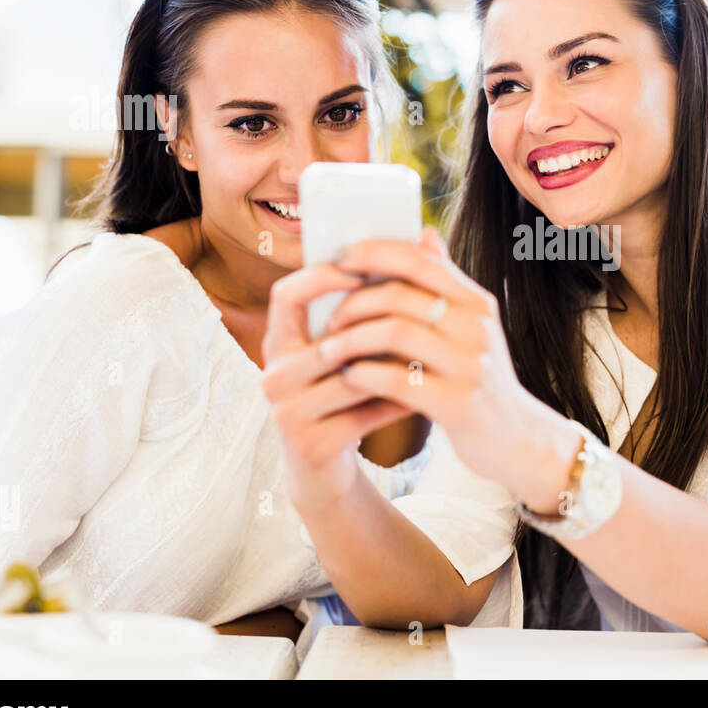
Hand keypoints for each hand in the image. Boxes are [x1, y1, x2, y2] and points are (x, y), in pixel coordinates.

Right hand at [260, 261, 415, 512]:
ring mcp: (287, 412)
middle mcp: (274, 374)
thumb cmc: (344, 396)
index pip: (286, 294)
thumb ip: (374, 303)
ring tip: (433, 358)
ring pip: (352, 380)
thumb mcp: (349, 350)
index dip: (322, 278)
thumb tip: (426, 238)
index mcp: (280, 342)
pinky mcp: (309, 444)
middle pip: (329, 342)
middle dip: (376, 333)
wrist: (325, 469)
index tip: (363, 272)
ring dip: (395, 370)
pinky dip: (397, 403)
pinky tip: (425, 394)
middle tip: (421, 320)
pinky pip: (363, 416)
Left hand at [320, 229, 574, 503]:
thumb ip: (446, 284)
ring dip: (352, 339)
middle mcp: (477, 328)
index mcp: (477, 304)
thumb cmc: (483, 380)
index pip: (420, 261)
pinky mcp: (458, 403)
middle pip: (400, 295)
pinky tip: (350, 378)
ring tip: (329, 350)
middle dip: (354, 303)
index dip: (375, 254)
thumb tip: (425, 234)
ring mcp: (470, 365)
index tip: (341, 260)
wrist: (518, 439)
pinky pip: (398, 379)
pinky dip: (365, 374)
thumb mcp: (473, 328)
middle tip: (330, 319)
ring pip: (394, 333)